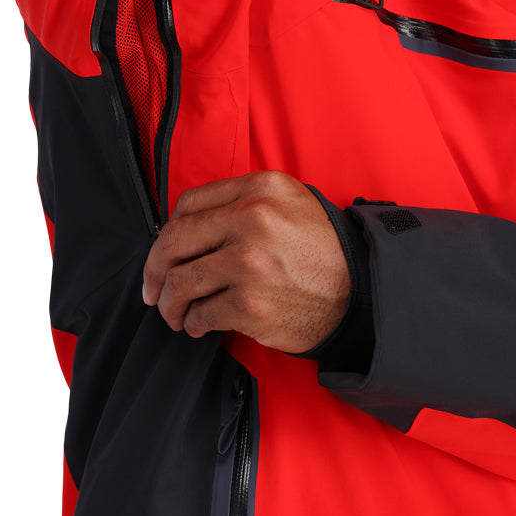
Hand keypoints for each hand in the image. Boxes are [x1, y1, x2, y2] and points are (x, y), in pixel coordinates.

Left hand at [141, 171, 349, 352]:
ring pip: (180, 282)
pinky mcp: (250, 305)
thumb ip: (239, 202)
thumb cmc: (321, 249)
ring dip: (169, 303)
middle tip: (151, 289)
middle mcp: (252, 221)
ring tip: (173, 313)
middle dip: (153, 270)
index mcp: (258, 190)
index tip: (162, 252)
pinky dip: (193, 322)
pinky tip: (198, 325)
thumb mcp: (289, 201)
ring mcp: (249, 264)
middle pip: (173, 242)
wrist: (363, 291)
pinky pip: (200, 313)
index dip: (167, 231)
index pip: (187, 205)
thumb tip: (184, 226)